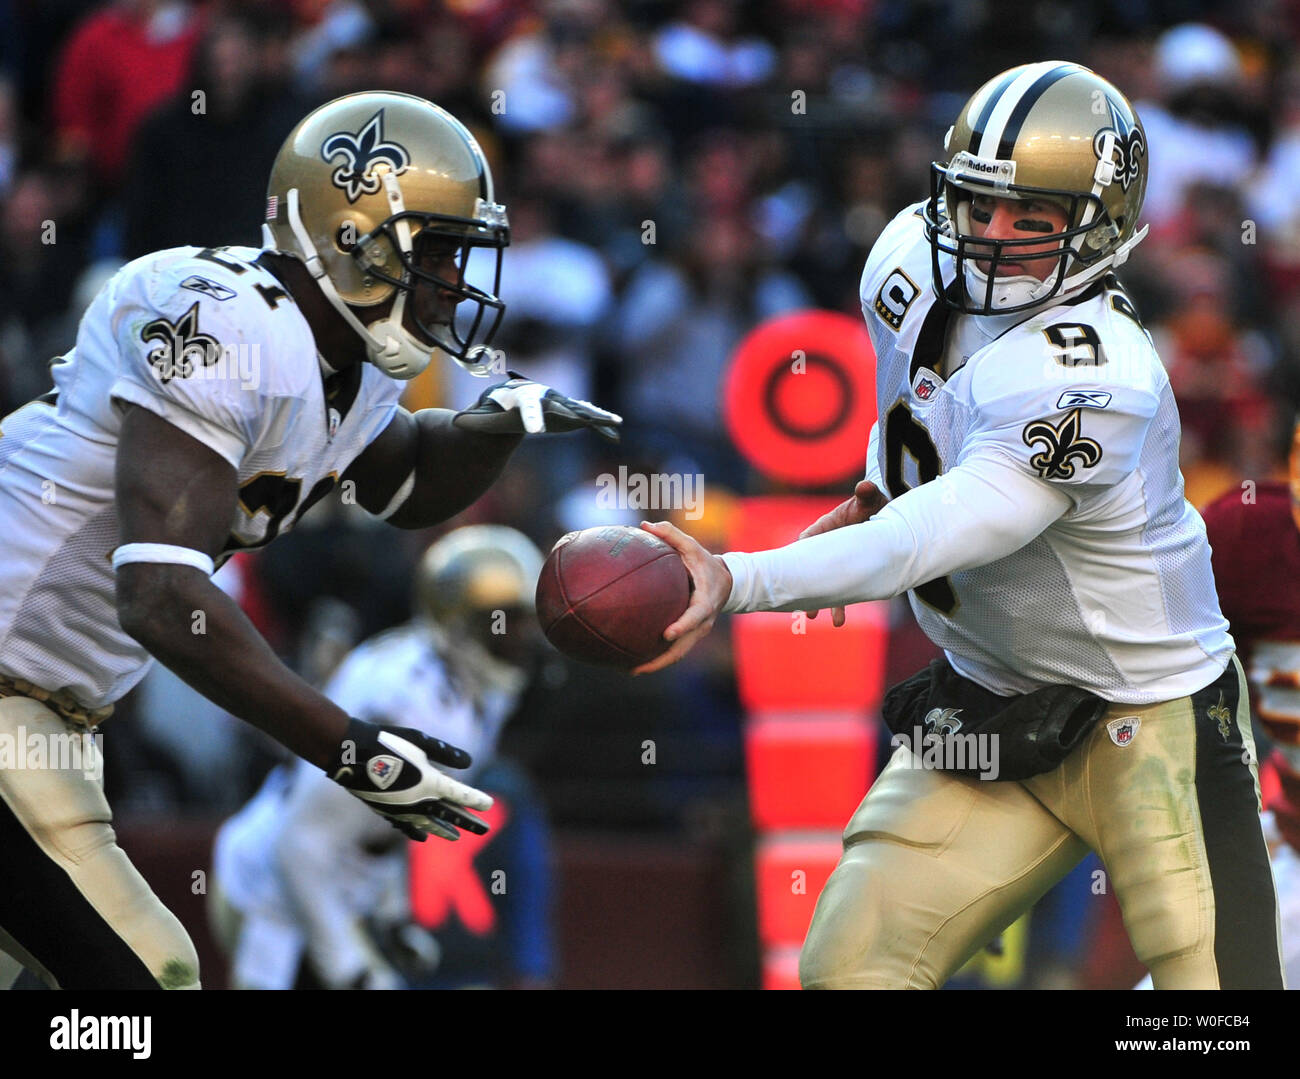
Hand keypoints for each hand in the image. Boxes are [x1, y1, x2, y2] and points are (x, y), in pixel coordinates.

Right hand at [328, 718, 492, 840]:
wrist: (352, 754)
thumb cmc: (388, 741)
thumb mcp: (420, 740)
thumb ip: (445, 752)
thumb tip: (468, 762)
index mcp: (431, 782)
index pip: (460, 794)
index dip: (476, 799)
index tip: (489, 805)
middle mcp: (420, 801)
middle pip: (449, 814)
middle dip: (468, 822)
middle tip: (484, 830)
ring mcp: (403, 810)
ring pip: (428, 824)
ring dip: (444, 831)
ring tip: (456, 838)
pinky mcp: (387, 812)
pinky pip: (406, 826)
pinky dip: (416, 832)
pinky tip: (422, 837)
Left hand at [452, 373, 621, 441]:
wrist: (503, 406)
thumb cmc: (489, 412)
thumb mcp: (477, 416)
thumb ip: (471, 419)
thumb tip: (456, 423)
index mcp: (519, 400)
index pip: (526, 408)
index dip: (532, 418)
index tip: (536, 430)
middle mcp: (542, 399)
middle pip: (560, 407)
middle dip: (575, 414)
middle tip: (587, 421)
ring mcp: (556, 405)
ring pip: (578, 411)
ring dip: (595, 418)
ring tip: (614, 423)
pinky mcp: (565, 414)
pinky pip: (585, 418)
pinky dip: (599, 423)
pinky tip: (615, 430)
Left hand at [632, 520, 733, 675]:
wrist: (725, 581)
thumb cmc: (704, 562)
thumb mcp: (692, 546)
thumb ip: (671, 535)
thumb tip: (645, 526)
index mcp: (704, 602)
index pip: (695, 617)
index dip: (682, 626)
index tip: (666, 634)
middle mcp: (701, 622)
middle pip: (683, 647)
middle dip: (661, 660)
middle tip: (636, 667)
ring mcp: (696, 632)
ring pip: (677, 654)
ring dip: (656, 664)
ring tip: (631, 670)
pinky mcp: (690, 635)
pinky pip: (674, 650)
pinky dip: (657, 657)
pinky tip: (635, 658)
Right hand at [799, 479, 887, 626]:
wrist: (892, 520)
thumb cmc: (874, 506)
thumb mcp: (871, 500)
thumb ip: (866, 494)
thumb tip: (865, 487)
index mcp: (824, 529)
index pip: (807, 542)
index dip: (800, 555)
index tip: (796, 570)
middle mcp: (827, 549)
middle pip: (811, 570)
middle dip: (808, 588)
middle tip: (807, 607)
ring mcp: (837, 564)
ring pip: (825, 586)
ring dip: (824, 603)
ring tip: (820, 619)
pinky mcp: (849, 574)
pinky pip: (840, 592)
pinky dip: (838, 606)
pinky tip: (839, 622)